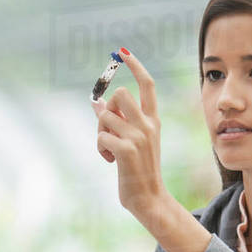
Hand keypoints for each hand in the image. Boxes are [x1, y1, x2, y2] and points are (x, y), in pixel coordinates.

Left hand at [93, 50, 167, 223]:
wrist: (150, 198)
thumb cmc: (138, 170)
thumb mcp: (132, 141)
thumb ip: (118, 121)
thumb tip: (97, 103)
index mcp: (153, 120)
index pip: (147, 84)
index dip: (135, 65)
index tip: (121, 52)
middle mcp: (148, 125)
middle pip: (120, 93)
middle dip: (107, 108)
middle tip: (110, 128)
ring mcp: (139, 137)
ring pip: (105, 115)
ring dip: (100, 132)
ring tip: (109, 150)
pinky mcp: (126, 150)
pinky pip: (101, 136)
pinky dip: (100, 148)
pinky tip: (110, 161)